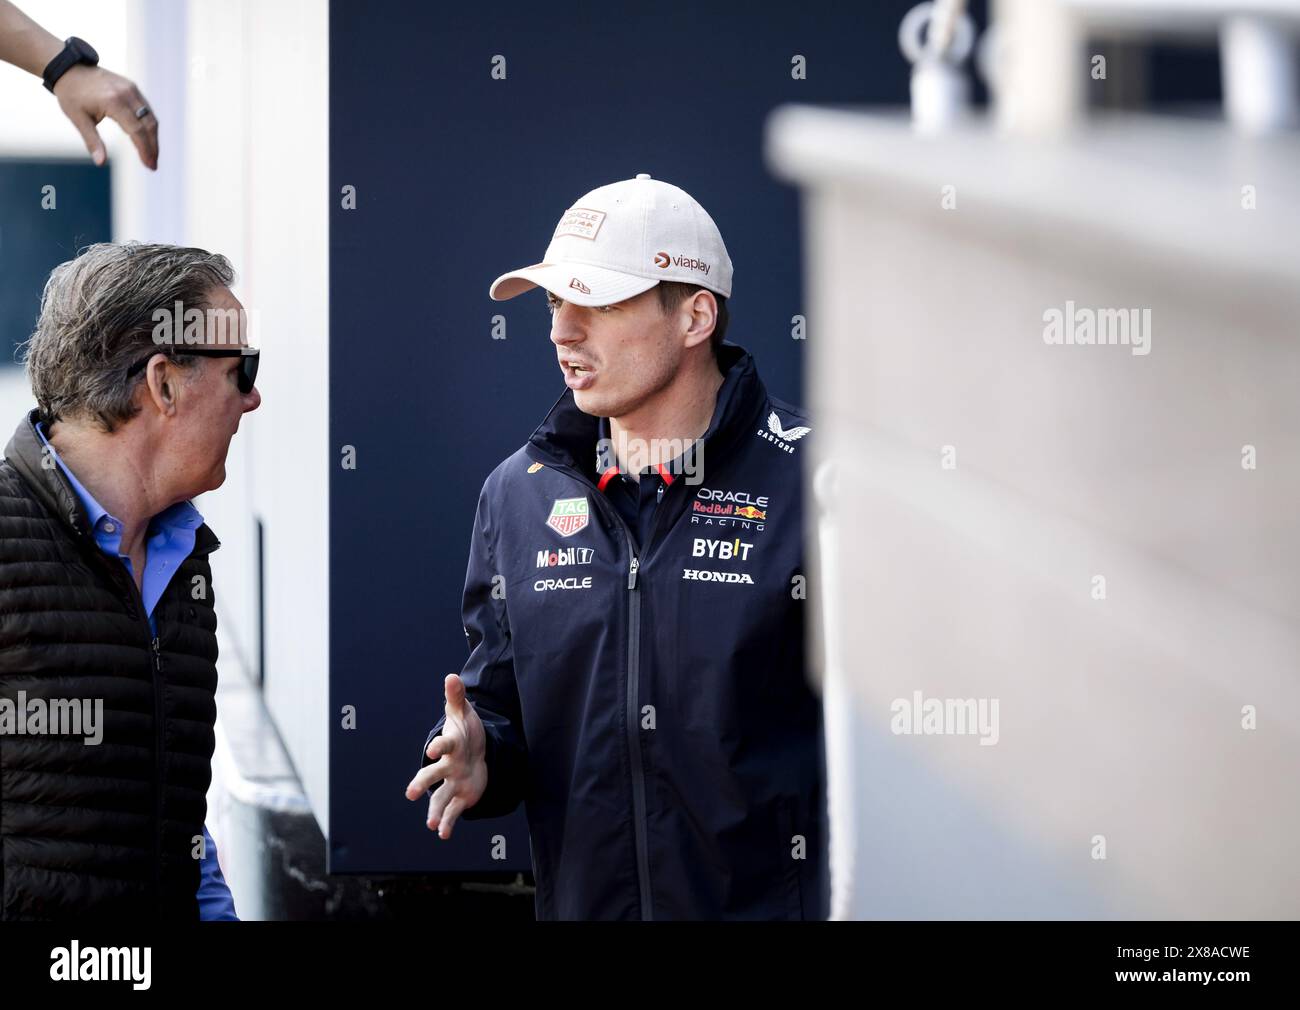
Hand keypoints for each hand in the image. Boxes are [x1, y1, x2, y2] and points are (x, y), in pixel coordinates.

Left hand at [53, 63, 157, 169]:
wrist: (69, 69)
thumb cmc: (72, 94)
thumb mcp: (78, 119)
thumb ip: (92, 141)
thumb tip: (100, 162)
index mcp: (113, 102)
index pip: (136, 130)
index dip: (145, 150)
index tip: (149, 165)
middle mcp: (126, 94)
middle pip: (149, 125)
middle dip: (153, 147)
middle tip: (153, 165)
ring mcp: (132, 89)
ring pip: (151, 117)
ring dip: (153, 137)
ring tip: (151, 154)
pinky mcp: (133, 87)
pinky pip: (146, 109)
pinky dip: (149, 125)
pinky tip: (146, 138)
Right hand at [404, 673, 487, 839]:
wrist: (474, 751)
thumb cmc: (466, 731)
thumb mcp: (463, 713)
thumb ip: (456, 697)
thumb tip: (451, 676)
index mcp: (450, 746)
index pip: (444, 745)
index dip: (439, 747)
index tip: (433, 751)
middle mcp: (448, 767)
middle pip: (433, 776)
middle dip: (423, 783)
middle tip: (410, 794)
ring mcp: (453, 783)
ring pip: (440, 797)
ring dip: (434, 811)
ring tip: (429, 825)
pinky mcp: (462, 797)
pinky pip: (454, 811)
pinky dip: (448, 822)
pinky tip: (442, 834)